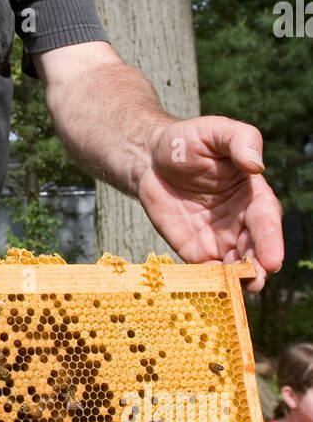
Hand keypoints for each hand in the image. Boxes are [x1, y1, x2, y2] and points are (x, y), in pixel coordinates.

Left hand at [137, 117, 283, 291]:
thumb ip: (240, 141)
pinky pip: (206, 272)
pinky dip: (211, 283)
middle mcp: (240, 221)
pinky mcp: (195, 251)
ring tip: (238, 289)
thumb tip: (256, 165)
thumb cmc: (187, 141)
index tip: (272, 260)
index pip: (266, 220)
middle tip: (256, 280)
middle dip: (258, 266)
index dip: (270, 240)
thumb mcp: (215, 130)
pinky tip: (211, 290)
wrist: (148, 158)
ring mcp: (219, 239)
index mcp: (252, 194)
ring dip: (238, 280)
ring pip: (235, 265)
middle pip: (255, 248)